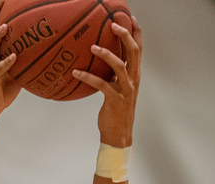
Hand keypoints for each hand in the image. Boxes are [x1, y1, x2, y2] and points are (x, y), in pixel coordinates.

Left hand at [72, 18, 141, 146]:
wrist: (118, 134)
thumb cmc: (115, 112)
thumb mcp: (117, 90)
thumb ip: (113, 76)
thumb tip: (99, 64)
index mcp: (135, 75)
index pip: (139, 49)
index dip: (136, 33)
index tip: (129, 18)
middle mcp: (133, 79)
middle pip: (134, 52)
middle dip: (125, 36)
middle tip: (113, 24)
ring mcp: (125, 89)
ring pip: (119, 66)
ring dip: (106, 54)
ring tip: (92, 47)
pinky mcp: (114, 99)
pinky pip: (101, 84)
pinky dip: (88, 77)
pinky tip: (76, 73)